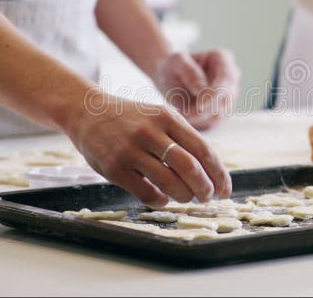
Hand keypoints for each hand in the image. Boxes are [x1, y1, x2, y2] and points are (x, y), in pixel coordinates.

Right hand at [65, 91, 231, 206]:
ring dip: (184, 196)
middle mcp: (150, 132)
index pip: (203, 149)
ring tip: (185, 197)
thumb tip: (211, 171)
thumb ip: (183, 137)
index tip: (225, 189)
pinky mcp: (114, 167)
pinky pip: (145, 192)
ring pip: (169, 182)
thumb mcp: (159, 116)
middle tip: (207, 197)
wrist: (87, 112)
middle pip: (190, 167)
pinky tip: (163, 198)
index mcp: (167, 117)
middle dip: (204, 188)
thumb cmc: (132, 119)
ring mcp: (130, 150)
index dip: (219, 174)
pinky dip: (160, 200)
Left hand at [153, 49, 240, 129]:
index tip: (199, 106)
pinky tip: (185, 116)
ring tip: (180, 113)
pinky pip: (214, 123)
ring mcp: (229, 95)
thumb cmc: (172, 66)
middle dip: (205, 109)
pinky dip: (199, 123)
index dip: (214, 94)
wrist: (169, 78)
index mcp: (222, 58)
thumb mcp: (175, 62)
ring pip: (221, 114)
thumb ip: (189, 72)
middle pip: (226, 98)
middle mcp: (231, 76)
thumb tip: (202, 89)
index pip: (225, 79)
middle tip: (183, 114)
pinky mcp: (223, 110)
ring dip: (200, 118)